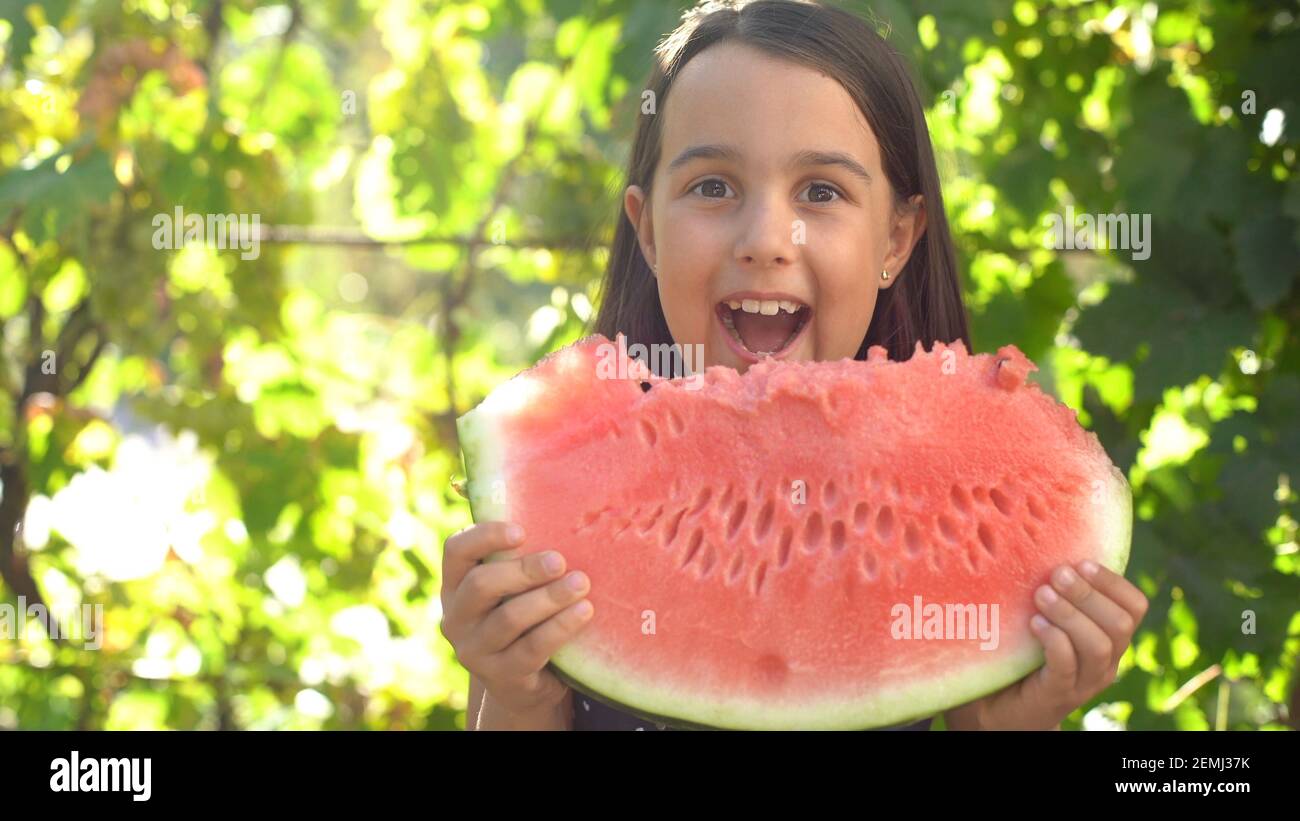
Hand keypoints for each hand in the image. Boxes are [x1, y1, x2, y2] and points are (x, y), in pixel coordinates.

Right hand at [440, 522, 594, 717]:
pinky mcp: (500, 676)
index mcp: (455, 585)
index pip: (456, 551)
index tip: (522, 531)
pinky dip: (560, 627)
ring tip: (581, 583)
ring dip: (549, 598)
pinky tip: (584, 611)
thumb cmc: (524, 617)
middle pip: (481, 585)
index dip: (485, 536)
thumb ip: (518, 555)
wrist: (527, 684)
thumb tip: (543, 506)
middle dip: (524, 570)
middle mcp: (456, 617)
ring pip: (509, 618)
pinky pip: (531, 649)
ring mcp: (474, 650)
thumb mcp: (514, 587)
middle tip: (560, 561)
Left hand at [951, 560, 1148, 729]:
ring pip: (1098, 644)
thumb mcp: (1045, 616)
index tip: (1081, 562)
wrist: (1001, 706)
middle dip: (1087, 593)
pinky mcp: (1059, 694)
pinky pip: (1068, 665)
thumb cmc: (1022, 652)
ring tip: (1040, 596)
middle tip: (1055, 575)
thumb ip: (1056, 590)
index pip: (1135, 606)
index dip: (1113, 581)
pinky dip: (1054, 639)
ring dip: (1070, 614)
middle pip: (1119, 623)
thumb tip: (1040, 537)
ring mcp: (1085, 681)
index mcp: (1109, 637)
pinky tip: (1034, 624)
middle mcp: (1105, 660)